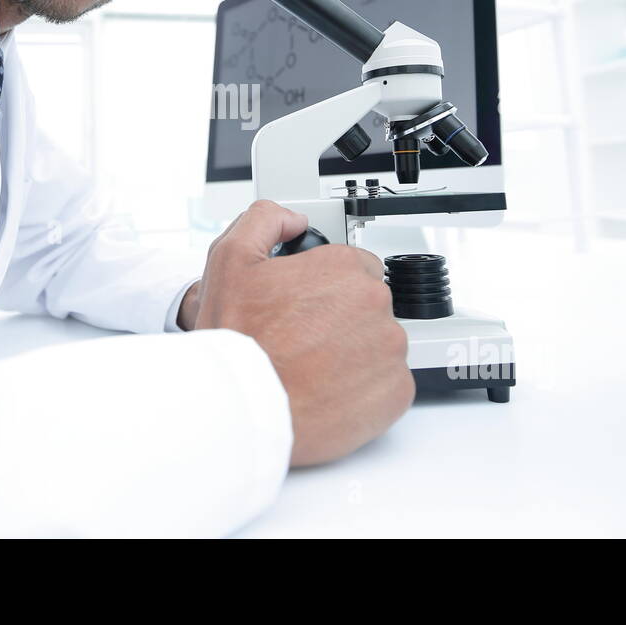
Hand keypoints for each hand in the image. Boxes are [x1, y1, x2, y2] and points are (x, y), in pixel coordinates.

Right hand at [193, 200, 413, 466]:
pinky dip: (366, 388)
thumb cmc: (238, 340)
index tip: (306, 306)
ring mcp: (389, 349)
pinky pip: (389, 383)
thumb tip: (293, 219)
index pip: (353, 266)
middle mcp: (374, 303)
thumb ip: (264, 220)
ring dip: (354, 352)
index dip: (325, 286)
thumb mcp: (229, 258)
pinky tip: (330, 389)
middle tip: (303, 338)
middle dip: (340, 318)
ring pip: (379, 342)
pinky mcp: (396, 392)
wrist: (244, 405)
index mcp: (343, 268)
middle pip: (367, 304)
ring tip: (313, 367)